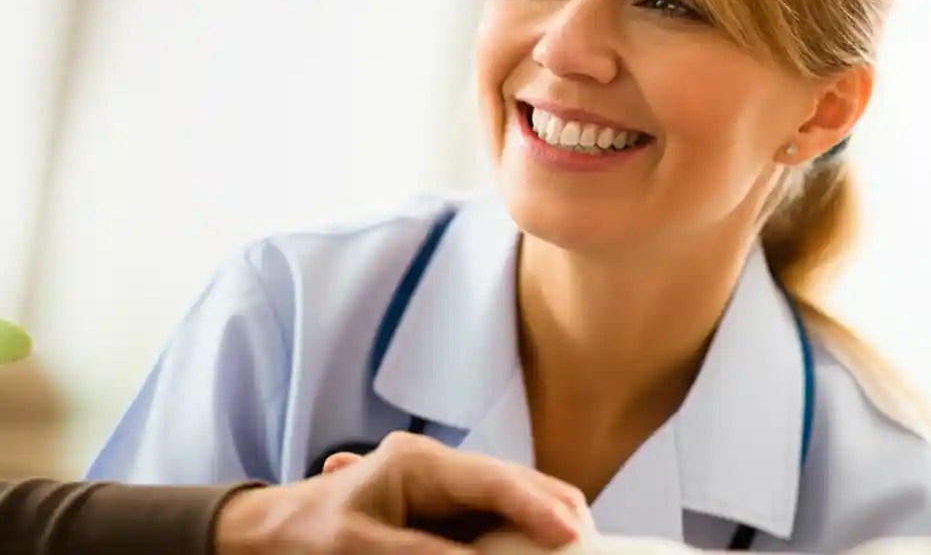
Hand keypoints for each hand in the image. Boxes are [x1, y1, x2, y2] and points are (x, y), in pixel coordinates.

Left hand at [215, 431, 589, 553]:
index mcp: (417, 463)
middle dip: (553, 510)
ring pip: (508, 497)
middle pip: (512, 482)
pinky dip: (516, 530)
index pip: (494, 480)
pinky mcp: (439, 510)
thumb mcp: (363, 551)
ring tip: (574, 540)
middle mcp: (436, 465)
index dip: (537, 507)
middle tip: (589, 540)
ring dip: (539, 520)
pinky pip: (491, 516)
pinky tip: (540, 540)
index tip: (572, 534)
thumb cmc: (305, 538)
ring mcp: (440, 485)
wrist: (263, 534)